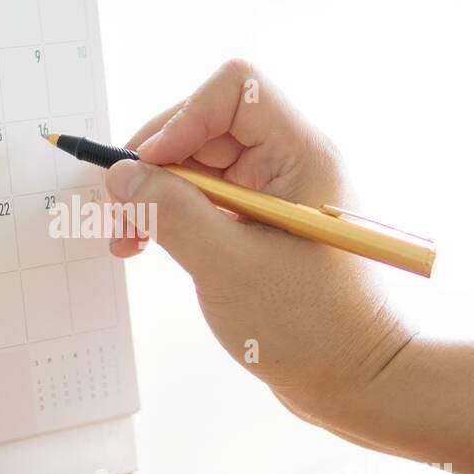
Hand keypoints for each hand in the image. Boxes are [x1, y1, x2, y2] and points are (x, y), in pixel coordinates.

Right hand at [105, 59, 413, 439]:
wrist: (354, 383)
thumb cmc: (306, 328)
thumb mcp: (225, 265)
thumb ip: (169, 212)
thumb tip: (121, 176)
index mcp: (302, 154)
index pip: (235, 89)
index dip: (183, 117)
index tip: (148, 167)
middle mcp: (292, 163)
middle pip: (207, 125)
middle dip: (155, 162)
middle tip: (119, 209)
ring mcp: (277, 194)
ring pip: (200, 165)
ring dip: (156, 193)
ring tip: (126, 238)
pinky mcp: (263, 225)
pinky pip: (207, 199)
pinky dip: (172, 215)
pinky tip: (146, 244)